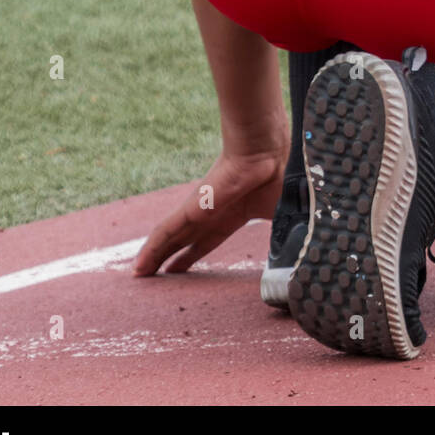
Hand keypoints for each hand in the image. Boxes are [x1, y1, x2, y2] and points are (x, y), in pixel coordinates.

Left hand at [133, 147, 284, 275]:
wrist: (272, 157)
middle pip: (183, 240)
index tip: (178, 269)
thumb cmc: (281, 179)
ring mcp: (200, 209)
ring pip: (168, 238)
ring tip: (137, 276)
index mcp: (235, 214)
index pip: (207, 240)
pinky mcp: (191, 208)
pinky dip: (151, 250)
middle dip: (168, 258)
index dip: (192, 255)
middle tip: (152, 277)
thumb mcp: (284, 216)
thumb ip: (284, 237)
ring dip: (153, 257)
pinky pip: (165, 232)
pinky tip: (139, 267)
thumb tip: (297, 259)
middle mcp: (213, 212)